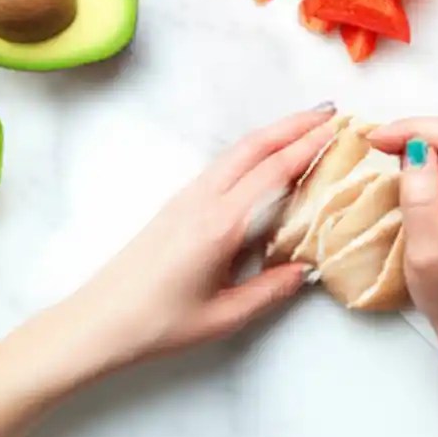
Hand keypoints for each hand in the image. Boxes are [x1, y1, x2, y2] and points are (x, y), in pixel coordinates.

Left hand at [36, 106, 338, 388]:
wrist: (99, 321)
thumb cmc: (159, 323)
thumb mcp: (225, 316)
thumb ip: (270, 290)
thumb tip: (306, 268)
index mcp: (220, 225)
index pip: (272, 171)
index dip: (308, 146)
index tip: (338, 128)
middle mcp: (203, 200)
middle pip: (254, 147)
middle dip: (294, 125)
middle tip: (330, 113)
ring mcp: (186, 198)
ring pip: (236, 152)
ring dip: (273, 135)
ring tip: (305, 128)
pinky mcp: (177, 205)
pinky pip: (222, 167)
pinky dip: (252, 152)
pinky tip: (266, 160)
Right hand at [368, 118, 437, 343]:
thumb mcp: (425, 247)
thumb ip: (421, 194)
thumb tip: (414, 149)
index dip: (411, 128)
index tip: (375, 141)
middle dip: (412, 133)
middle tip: (375, 146)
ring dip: (418, 144)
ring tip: (385, 155)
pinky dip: (428, 159)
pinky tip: (405, 170)